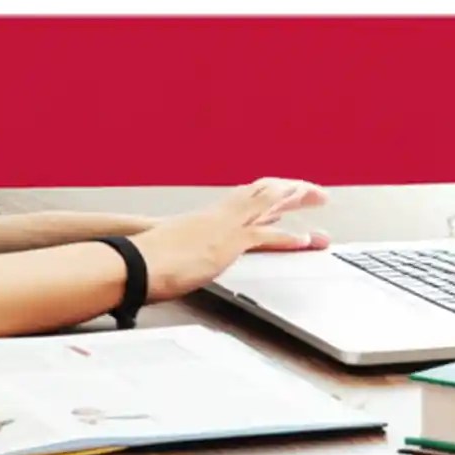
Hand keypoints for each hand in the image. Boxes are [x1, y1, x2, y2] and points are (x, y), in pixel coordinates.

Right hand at [129, 178, 328, 301]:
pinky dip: (288, 237)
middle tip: (316, 192)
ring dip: (297, 200)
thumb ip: (190, 249)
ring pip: (269, 205)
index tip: (288, 192)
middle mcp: (220, 216)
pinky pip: (264, 237)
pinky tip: (305, 239)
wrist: (134, 263)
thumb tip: (193, 256)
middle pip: (264, 194)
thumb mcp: (176, 248)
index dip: (271, 193)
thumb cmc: (148, 260)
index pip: (248, 196)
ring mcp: (225, 228)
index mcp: (210, 216)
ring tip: (320, 199)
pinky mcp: (226, 245)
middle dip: (292, 190)